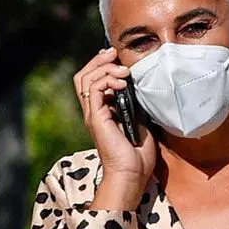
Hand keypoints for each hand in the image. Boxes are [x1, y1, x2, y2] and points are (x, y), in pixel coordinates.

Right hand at [74, 48, 156, 208]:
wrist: (131, 174)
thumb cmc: (137, 156)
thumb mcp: (141, 123)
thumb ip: (137, 105)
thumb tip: (143, 87)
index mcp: (102, 112)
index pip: (93, 80)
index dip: (103, 65)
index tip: (119, 59)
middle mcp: (94, 112)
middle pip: (84, 75)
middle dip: (99, 60)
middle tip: (114, 54)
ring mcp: (93, 115)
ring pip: (86, 78)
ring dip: (105, 68)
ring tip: (124, 72)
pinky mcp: (96, 118)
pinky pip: (95, 88)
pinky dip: (108, 80)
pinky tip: (123, 84)